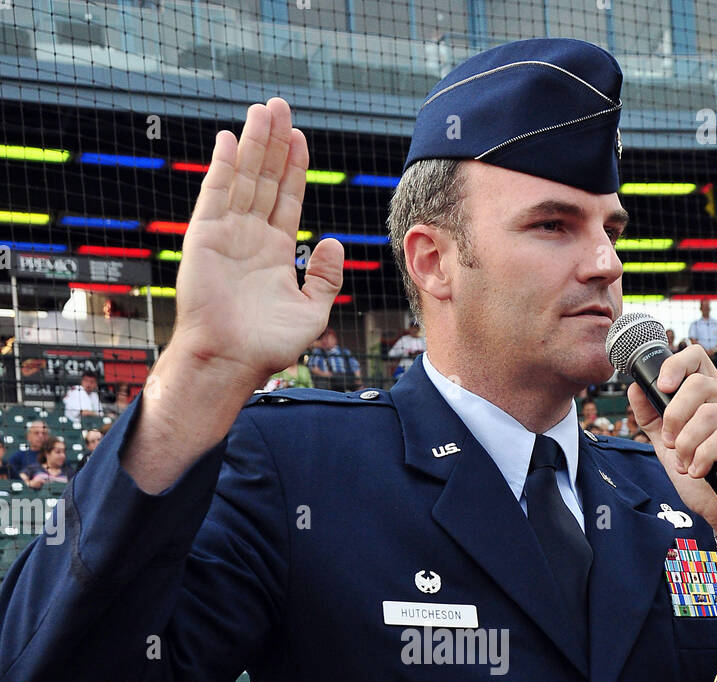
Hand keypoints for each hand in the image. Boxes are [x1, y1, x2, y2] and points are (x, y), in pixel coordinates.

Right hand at [172, 98, 343, 387]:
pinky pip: (215, 194)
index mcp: (275, 253)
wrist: (231, 360)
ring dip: (253, 144)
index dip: (294, 167)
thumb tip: (332, 242)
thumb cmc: (268, 346)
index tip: (300, 137)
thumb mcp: (313, 312)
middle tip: (280, 106)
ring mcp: (227, 235)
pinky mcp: (204, 237)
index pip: (287, 198)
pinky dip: (223, 166)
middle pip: (265, 179)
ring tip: (263, 110)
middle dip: (273, 143)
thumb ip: (326, 277)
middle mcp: (250, 238)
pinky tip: (232, 139)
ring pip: (243, 178)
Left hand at [628, 344, 716, 561]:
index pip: (697, 359)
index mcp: (716, 395)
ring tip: (689, 466)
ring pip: (709, 414)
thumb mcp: (669, 449)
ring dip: (688, 446)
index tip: (660, 388)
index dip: (675, 366)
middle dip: (674, 420)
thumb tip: (635, 387)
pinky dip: (705, 456)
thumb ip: (653, 419)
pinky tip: (702, 472)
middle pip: (697, 386)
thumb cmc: (706, 481)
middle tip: (672, 447)